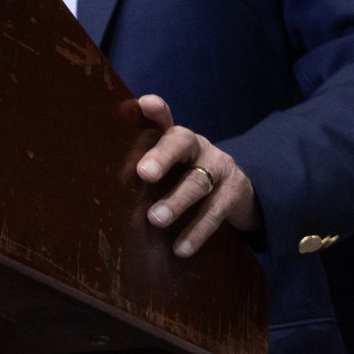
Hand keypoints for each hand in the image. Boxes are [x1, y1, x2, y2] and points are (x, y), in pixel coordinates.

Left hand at [133, 94, 259, 257]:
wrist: (236, 193)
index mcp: (175, 137)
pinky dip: (196, 232)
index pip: (163, 118)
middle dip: (162, 156)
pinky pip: (215, 212)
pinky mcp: (233, 194)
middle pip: (181, 142)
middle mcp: (198, 146)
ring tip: (154, 219)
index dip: (154, 111)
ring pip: (197, 182)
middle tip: (143, 174)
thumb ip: (141, 166)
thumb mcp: (164, 168)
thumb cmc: (183, 177)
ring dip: (176, 202)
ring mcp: (219, 168)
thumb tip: (117, 182)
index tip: (142, 104)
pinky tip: (179, 249)